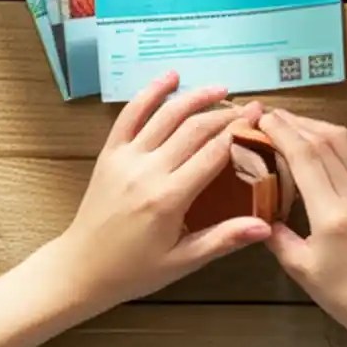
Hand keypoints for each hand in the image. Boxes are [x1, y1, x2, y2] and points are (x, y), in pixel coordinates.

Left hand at [47, 72, 271, 311]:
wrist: (80, 270)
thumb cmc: (134, 270)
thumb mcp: (183, 261)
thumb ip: (224, 239)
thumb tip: (266, 227)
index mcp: (168, 198)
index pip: (213, 153)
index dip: (240, 131)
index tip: (261, 118)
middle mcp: (147, 171)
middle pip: (194, 128)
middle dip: (225, 113)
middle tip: (251, 107)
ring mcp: (125, 158)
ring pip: (165, 115)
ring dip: (195, 97)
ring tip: (221, 89)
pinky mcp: (110, 154)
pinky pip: (130, 115)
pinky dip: (150, 92)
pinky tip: (170, 77)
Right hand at [260, 110, 346, 342]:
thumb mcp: (300, 267)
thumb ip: (275, 234)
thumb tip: (260, 207)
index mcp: (334, 214)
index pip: (305, 156)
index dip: (282, 132)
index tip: (262, 120)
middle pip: (326, 141)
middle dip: (296, 123)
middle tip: (271, 117)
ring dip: (318, 127)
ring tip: (294, 124)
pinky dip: (339, 141)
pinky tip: (323, 142)